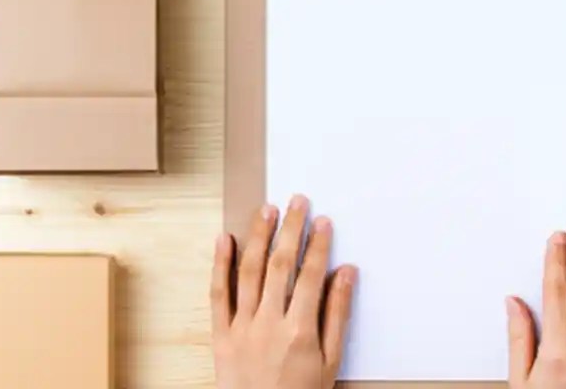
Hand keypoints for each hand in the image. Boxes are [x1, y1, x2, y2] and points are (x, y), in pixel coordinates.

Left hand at [211, 195, 358, 388]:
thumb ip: (337, 315)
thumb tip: (347, 274)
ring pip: (249, 271)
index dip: (318, 245)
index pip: (311, 276)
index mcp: (300, 331)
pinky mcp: (221, 334)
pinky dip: (220, 263)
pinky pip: (218, 293)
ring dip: (258, 236)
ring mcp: (242, 327)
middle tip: (298, 202)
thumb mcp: (331, 362)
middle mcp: (269, 324)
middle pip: (280, 265)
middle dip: (290, 230)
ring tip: (267, 210)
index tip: (323, 222)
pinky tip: (224, 239)